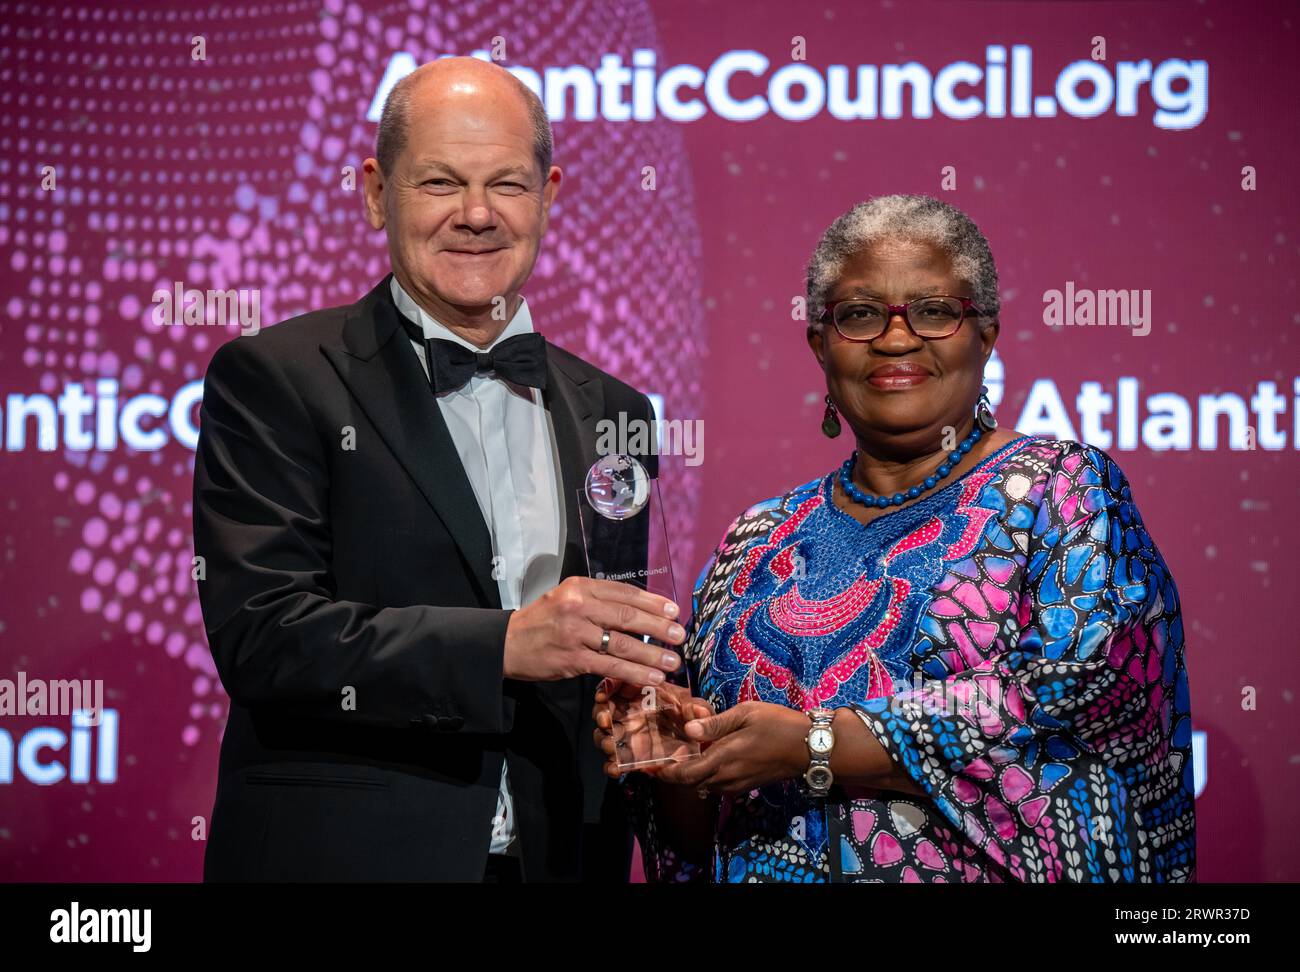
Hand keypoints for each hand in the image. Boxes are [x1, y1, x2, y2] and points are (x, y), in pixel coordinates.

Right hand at [503, 576, 684, 683]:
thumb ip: (597, 601)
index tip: (673, 611)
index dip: (652, 602)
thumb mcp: (566, 598)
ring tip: (673, 661)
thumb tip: (639, 612)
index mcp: (580, 587)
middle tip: (680, 636)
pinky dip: (635, 673)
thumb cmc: (542, 621)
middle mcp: (578, 605)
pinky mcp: (573, 658)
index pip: (624, 592)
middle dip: (658, 627)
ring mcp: (575, 632)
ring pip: (623, 643)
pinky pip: (611, 665)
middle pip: (627, 615)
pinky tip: (652, 678)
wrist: (507, 643)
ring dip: (652, 654)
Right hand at [592, 678, 712, 777]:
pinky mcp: (629, 757)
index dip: (607, 687)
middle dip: (600, 714)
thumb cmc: (693, 719)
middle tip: (605, 720)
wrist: (695, 747)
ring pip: (604, 735)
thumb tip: (699, 712)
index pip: (617, 685)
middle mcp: (628, 713)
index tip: (605, 694)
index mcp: (640, 693)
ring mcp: (626, 735)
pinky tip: (616, 769)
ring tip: (611, 745)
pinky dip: (611, 766)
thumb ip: (699, 709)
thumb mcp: (699, 710)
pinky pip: (614, 761)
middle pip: (604, 710)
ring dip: (603, 740)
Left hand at [652, 701, 809, 794]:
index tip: (649, 766)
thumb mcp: (745, 714)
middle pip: (691, 783)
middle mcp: (727, 777)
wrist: (810, 747)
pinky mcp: (746, 785)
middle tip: (660, 759)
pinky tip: (705, 759)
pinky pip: (718, 785)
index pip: (685, 774)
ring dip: (690, 775)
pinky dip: (705, 776)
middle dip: (674, 774)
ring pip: (704, 785)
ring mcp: (737, 784)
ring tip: (680, 757)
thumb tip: (688, 730)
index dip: (665, 773)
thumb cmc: (778, 724)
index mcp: (723, 758)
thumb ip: (715, 724)